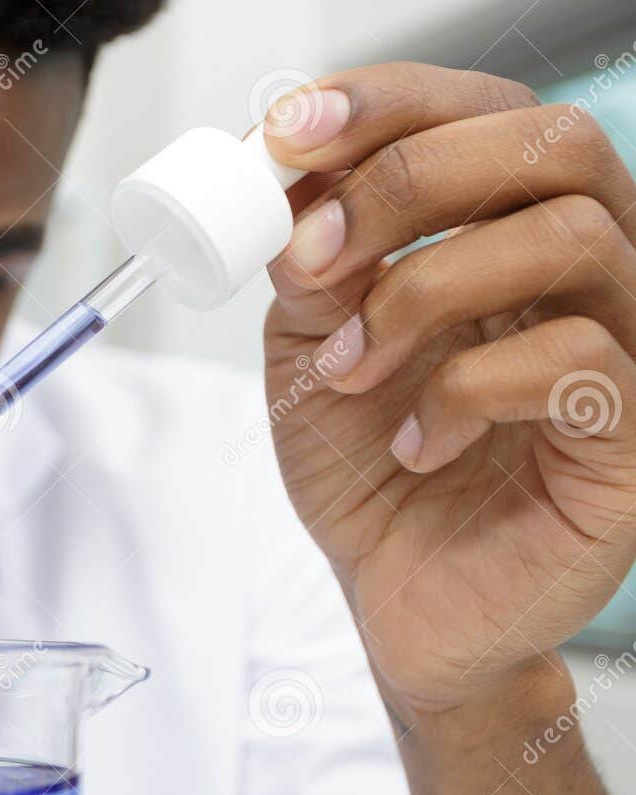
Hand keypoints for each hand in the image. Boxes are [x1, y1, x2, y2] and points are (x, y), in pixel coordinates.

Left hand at [260, 63, 635, 717]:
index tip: (287, 132)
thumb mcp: (309, 344)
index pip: (487, 111)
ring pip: (568, 237)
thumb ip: (310, 260)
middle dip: (407, 179)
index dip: (390, 101)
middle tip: (314, 254)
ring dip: (422, 292)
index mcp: (505, 231)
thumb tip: (289, 176)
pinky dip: (465, 392)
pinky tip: (415, 443)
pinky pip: (577, 361)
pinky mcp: (627, 436)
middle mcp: (582, 272)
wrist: (395, 599)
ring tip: (349, 369)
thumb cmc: (368, 469)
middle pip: (549, 145)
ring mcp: (620, 347)